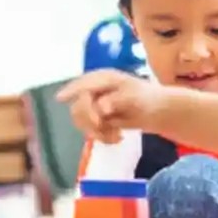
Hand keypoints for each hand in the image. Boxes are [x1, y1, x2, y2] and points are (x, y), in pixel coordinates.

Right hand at [56, 70, 173, 142]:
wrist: (158, 112)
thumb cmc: (147, 98)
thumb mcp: (133, 96)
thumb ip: (115, 100)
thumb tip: (100, 107)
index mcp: (103, 79)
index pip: (83, 85)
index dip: (70, 90)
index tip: (60, 98)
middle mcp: (96, 91)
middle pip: (78, 107)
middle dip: (89, 120)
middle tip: (101, 126)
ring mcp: (96, 105)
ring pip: (82, 122)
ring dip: (97, 131)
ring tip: (116, 134)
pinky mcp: (99, 120)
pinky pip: (91, 131)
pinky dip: (103, 137)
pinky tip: (117, 137)